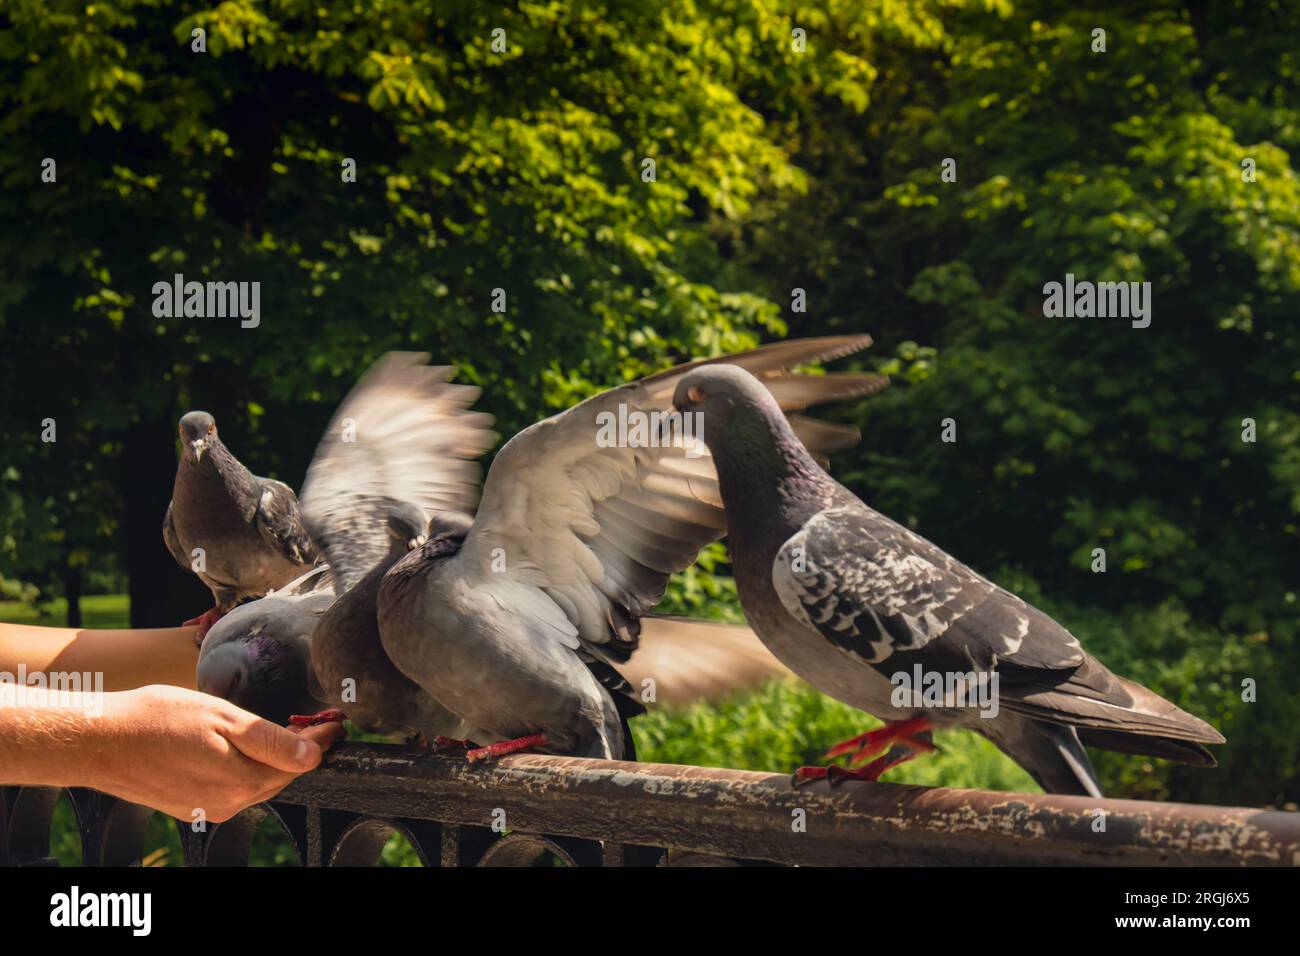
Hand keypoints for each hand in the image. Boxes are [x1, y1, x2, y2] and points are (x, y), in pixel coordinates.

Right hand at [92, 685, 345, 821]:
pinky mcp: (191, 806)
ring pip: (258, 783)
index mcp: (243, 781)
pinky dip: (247, 770)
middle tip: (319, 724)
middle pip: (282, 775)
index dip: (323, 738)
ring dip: (275, 761)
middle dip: (303, 750)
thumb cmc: (157, 719)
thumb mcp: (221, 718)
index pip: (300, 761)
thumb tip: (313, 755)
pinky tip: (244, 750)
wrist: (99, 742)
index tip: (338, 722)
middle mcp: (231, 802)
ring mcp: (209, 808)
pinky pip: (233, 788)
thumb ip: (270, 740)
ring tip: (288, 732)